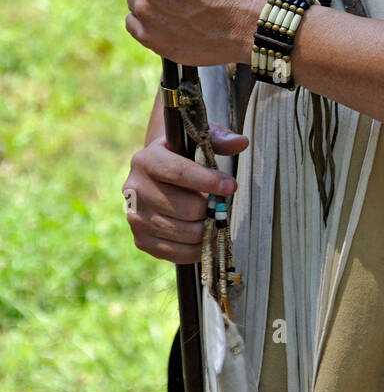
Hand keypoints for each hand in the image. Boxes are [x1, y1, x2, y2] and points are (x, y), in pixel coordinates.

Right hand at [122, 125, 246, 262]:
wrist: (157, 176)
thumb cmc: (183, 156)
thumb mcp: (199, 140)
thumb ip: (220, 139)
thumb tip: (241, 142)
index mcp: (145, 160)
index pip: (178, 172)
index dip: (207, 181)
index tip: (232, 186)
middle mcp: (134, 190)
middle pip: (185, 207)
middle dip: (212, 209)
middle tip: (223, 207)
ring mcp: (135, 217)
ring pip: (184, 232)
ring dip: (207, 229)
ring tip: (216, 220)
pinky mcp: (141, 240)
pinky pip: (175, 253)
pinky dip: (197, 249)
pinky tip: (207, 237)